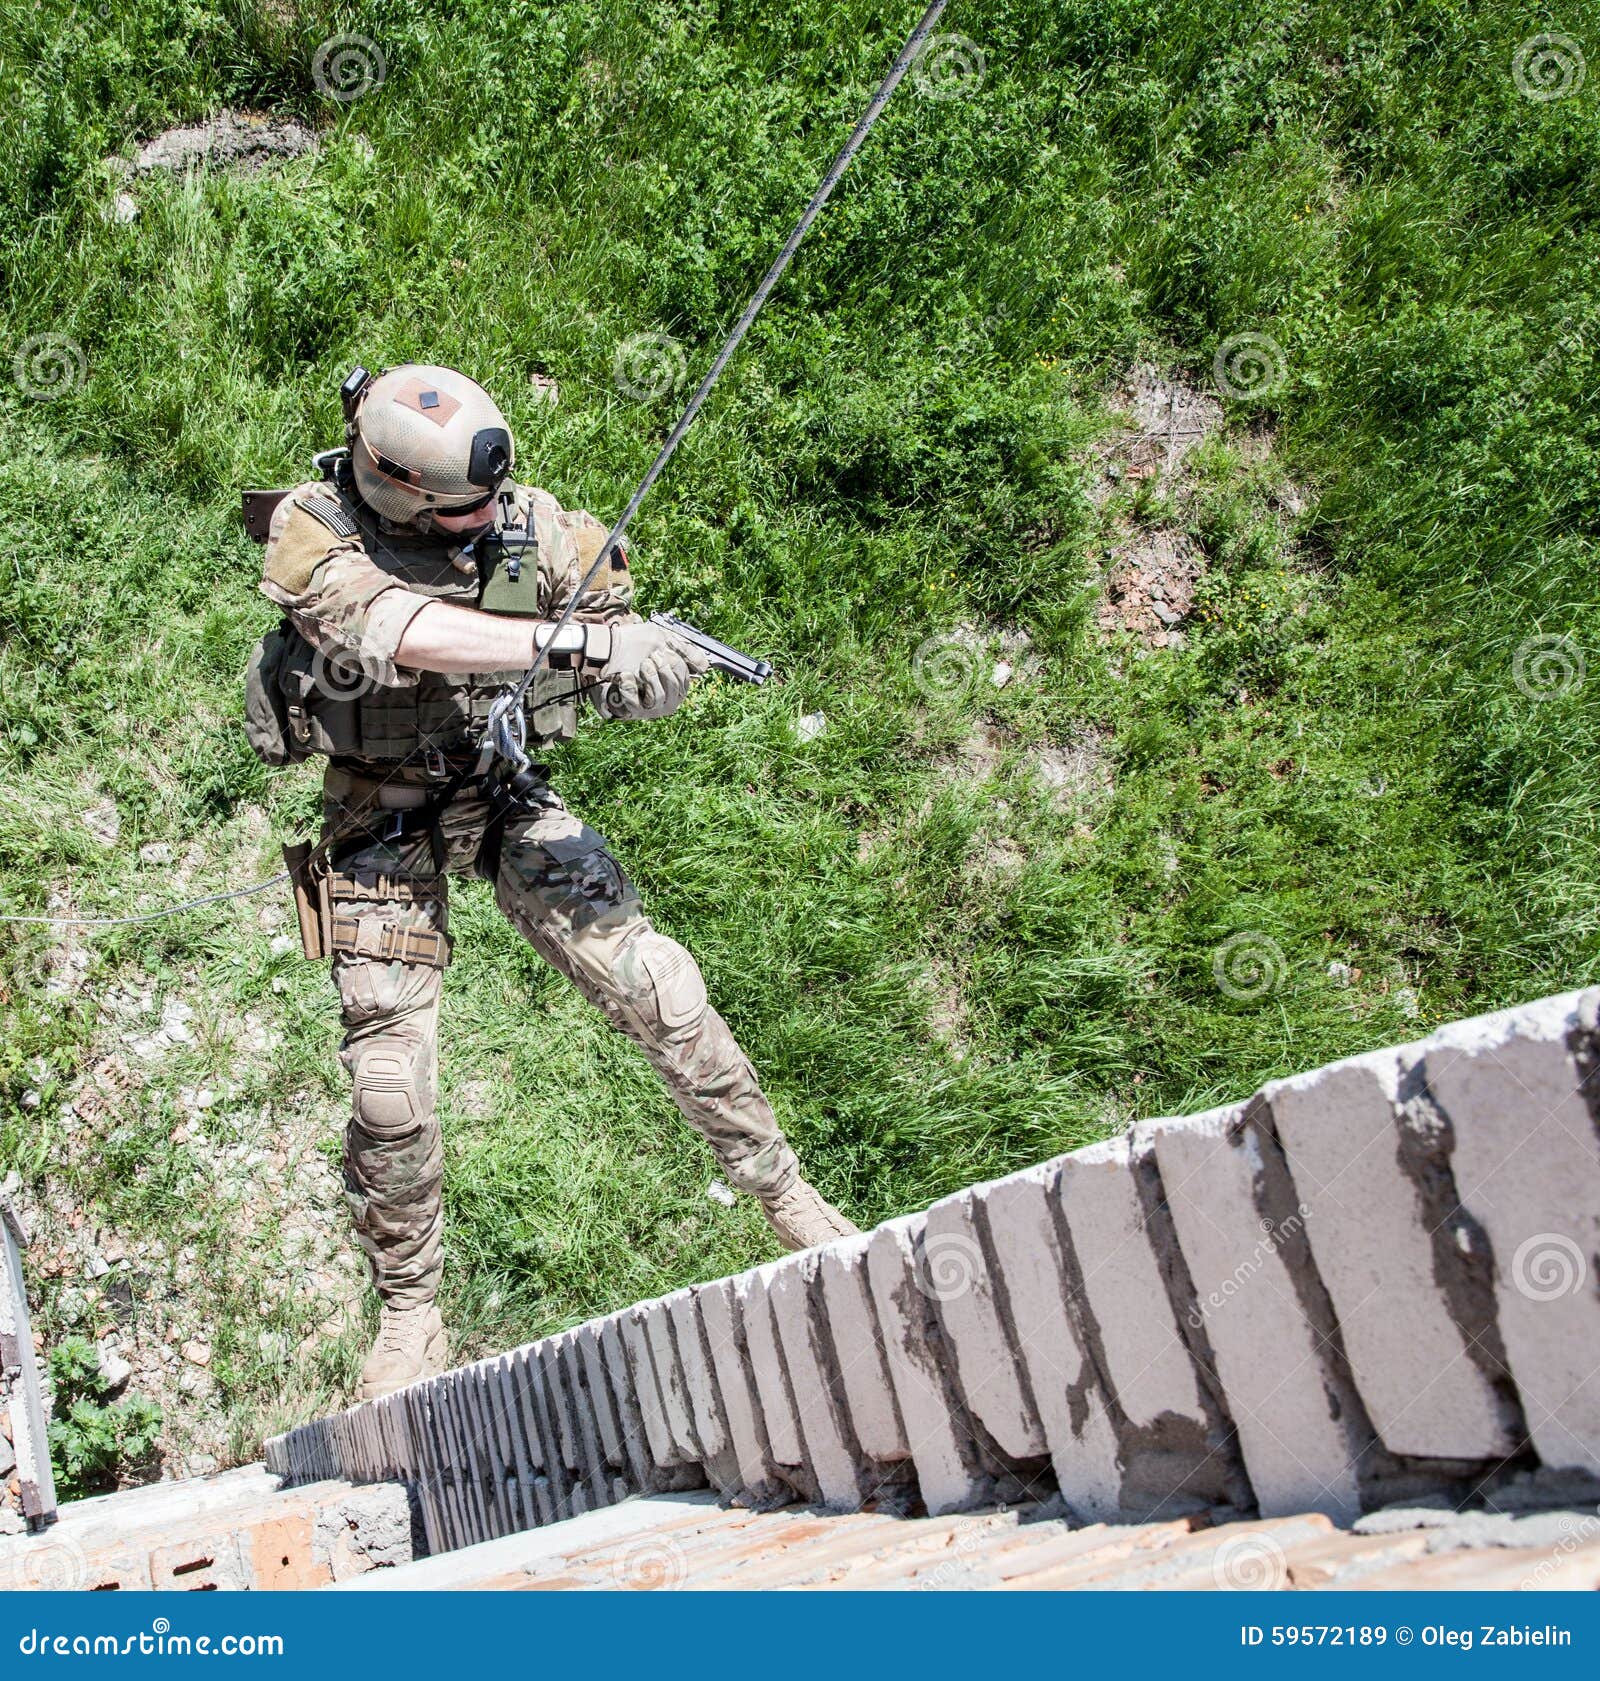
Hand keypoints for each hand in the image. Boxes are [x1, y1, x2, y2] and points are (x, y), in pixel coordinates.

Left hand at [593, 621, 709, 720]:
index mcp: (678, 688)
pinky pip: (634, 702)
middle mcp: (668, 701)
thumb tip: (704, 665)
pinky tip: (625, 675)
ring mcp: (651, 709)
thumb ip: (683, 653)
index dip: (675, 662)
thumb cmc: (640, 659)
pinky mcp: (634, 711)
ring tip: (643, 664)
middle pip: (673, 686)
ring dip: (650, 677)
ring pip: (658, 696)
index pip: (684, 676)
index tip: (664, 650)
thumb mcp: (662, 650)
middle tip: (653, 656)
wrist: (611, 668)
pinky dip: (630, 688)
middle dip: (663, 669)